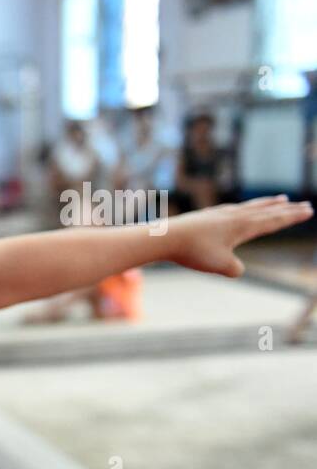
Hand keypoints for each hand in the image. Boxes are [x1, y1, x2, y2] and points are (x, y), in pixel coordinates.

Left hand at [169, 195, 312, 276]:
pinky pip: (233, 210)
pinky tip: (241, 209)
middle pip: (267, 211)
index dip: (292, 217)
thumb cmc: (194, 251)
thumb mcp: (221, 266)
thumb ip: (235, 269)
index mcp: (243, 226)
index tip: (308, 210)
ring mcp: (220, 214)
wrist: (165, 237)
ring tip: (280, 199)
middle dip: (286, 209)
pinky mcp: (206, 216)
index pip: (274, 220)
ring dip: (267, 203)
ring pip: (250, 207)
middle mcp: (234, 216)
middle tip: (304, 205)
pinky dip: (245, 208)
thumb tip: (235, 269)